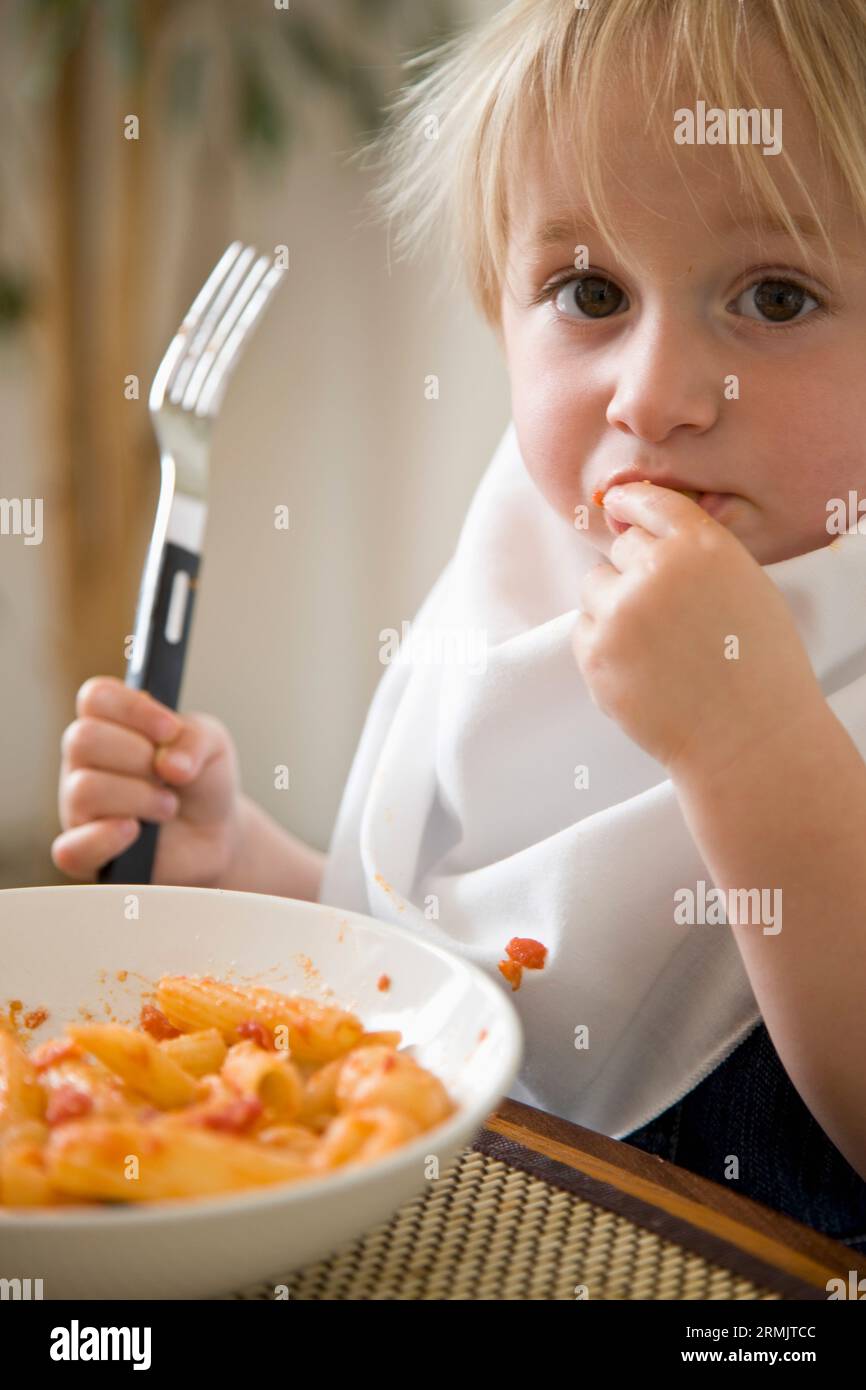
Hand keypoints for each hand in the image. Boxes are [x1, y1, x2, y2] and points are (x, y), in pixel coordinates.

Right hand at [53, 676, 242, 884]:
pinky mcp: (84, 853)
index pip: (95, 697)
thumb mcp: (213, 745)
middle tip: (170, 775)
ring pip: (84, 789)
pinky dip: (105, 839)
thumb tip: (168, 765)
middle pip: (82, 739)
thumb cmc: (202, 780)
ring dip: (138, 797)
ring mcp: (78, 808)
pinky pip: (70, 848)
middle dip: (138, 756)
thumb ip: (195, 738)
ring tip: (167, 806)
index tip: (169, 729)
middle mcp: (84, 763)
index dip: (131, 709)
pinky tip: (135, 832)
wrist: (215, 833)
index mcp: (109, 725)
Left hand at [572, 482, 824, 780]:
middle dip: (636, 570)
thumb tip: (646, 538)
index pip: (651, 502)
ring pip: (596, 585)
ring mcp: (619, 612)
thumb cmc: (758, 668)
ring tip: (655, 645)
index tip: (618, 505)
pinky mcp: (594, 652)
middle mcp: (656, 570)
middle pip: (622, 547)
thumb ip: (699, 557)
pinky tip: (642, 669)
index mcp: (702, 546)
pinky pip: (584, 629)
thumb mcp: (748, 588)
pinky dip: (604, 644)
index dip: (631, 502)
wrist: (747, 740)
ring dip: (615, 605)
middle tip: (666, 613)